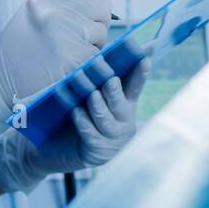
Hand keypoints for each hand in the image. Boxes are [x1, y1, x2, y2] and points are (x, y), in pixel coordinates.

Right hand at [0, 0, 110, 133]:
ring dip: (92, 44)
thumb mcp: (33, 14)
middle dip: (97, 22)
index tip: (92, 10)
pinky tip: (68, 65)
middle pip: (102, 7)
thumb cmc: (17, 50)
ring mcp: (67, 35)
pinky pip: (97, 55)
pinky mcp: (76, 59)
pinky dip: (89, 62)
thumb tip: (95, 3)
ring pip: (102, 33)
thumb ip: (62, 4)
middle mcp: (57, 12)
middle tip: (80, 36)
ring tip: (68, 52)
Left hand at [0, 58, 150, 194]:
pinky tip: (75, 112)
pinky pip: (90, 134)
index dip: (141, 73)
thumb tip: (94, 56)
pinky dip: (83, 122)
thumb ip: (97, 80)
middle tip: (109, 79)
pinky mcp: (97, 150)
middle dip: (113, 91)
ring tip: (91, 94)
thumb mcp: (91, 96)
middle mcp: (123, 120)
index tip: (145, 58)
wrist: (63, 148)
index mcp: (125, 103)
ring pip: (106, 120)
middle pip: (120, 103)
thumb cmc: (80, 113)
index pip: (135, 85)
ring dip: (97, 106)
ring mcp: (112, 137)